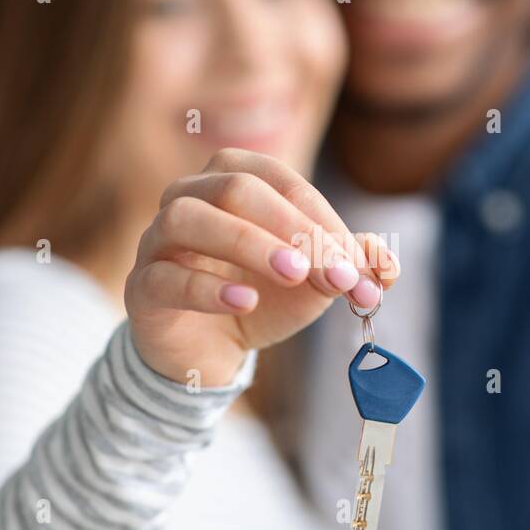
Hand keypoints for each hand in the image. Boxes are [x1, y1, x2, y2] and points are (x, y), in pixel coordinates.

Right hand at [124, 148, 399, 385]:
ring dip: (246, 242)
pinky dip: (207, 288)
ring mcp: (157, 240)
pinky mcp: (141, 287)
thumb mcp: (315, 283)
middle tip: (333, 272)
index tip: (358, 266)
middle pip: (235, 188)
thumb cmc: (261, 297)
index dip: (323, 219)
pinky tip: (246, 302)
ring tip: (293, 275)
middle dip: (292, 229)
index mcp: (233, 178)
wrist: (210, 351)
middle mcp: (189, 197)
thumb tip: (388, 266)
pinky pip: (164, 277)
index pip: (281, 182)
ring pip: (188, 218)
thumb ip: (351, 266)